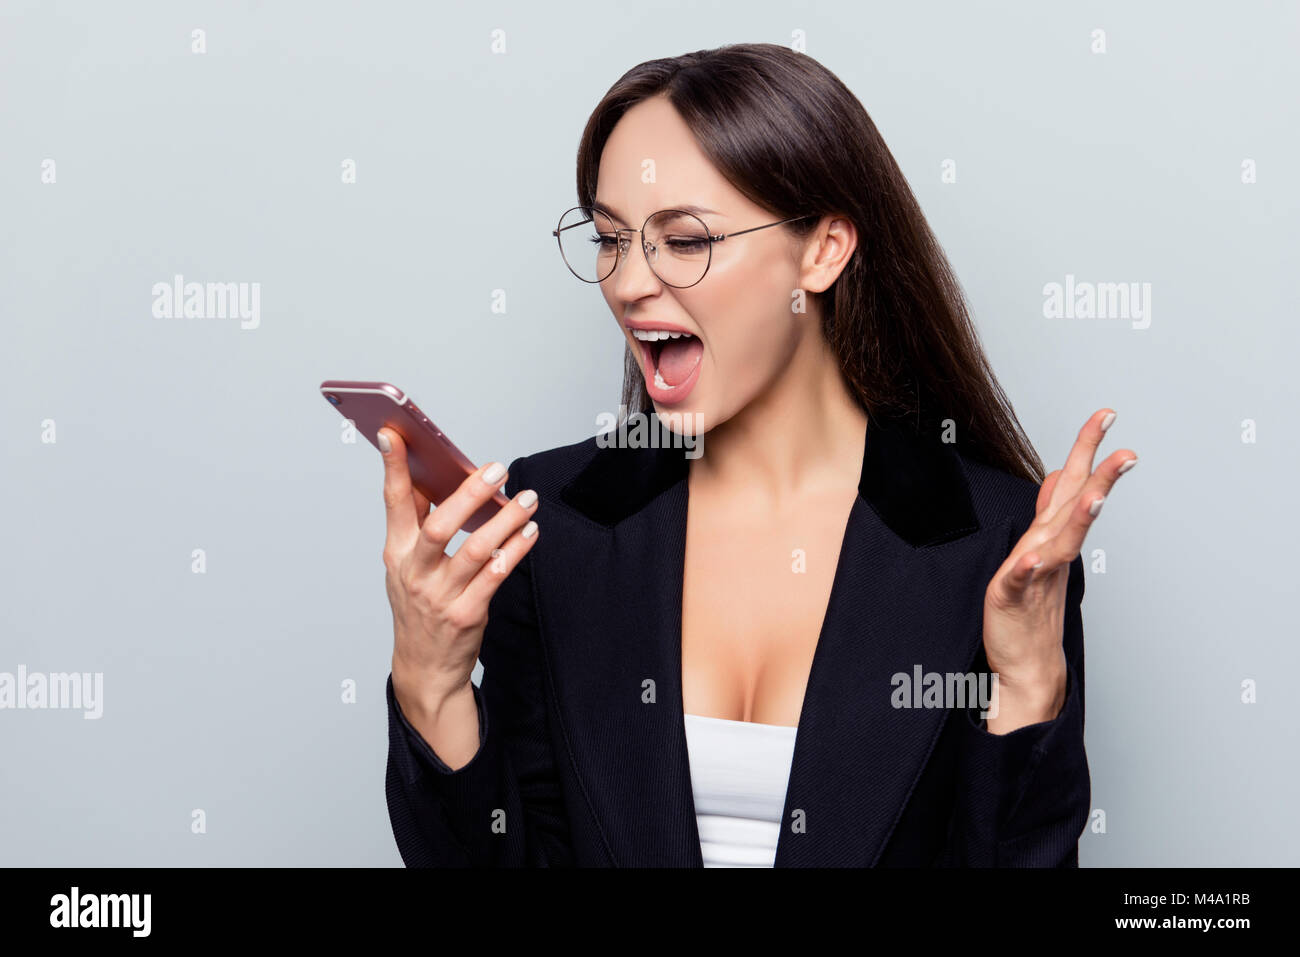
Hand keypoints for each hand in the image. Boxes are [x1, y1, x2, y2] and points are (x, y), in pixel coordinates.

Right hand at [379, 428, 539, 717]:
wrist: (425, 669)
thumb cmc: (419, 610)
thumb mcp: (405, 568)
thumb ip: (416, 526)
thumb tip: (431, 479)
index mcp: (396, 554)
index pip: (393, 503)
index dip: (393, 468)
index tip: (394, 435)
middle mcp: (415, 573)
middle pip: (439, 526)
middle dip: (469, 493)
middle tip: (496, 469)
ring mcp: (440, 596)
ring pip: (477, 550)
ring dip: (506, 520)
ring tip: (528, 499)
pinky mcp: (467, 614)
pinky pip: (496, 575)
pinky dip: (516, 550)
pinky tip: (530, 532)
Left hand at [980, 408, 1136, 732]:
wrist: (1025, 666)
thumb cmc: (1032, 607)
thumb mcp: (1039, 547)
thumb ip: (1049, 511)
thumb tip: (1060, 474)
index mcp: (1052, 536)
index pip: (1074, 485)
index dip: (1088, 449)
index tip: (1106, 415)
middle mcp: (1048, 550)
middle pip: (1076, 507)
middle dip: (1100, 475)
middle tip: (1126, 450)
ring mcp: (1033, 575)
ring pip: (1058, 540)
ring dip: (1078, 517)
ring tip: (1096, 495)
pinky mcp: (1010, 597)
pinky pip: (1020, 580)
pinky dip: (1029, 568)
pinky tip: (1034, 558)